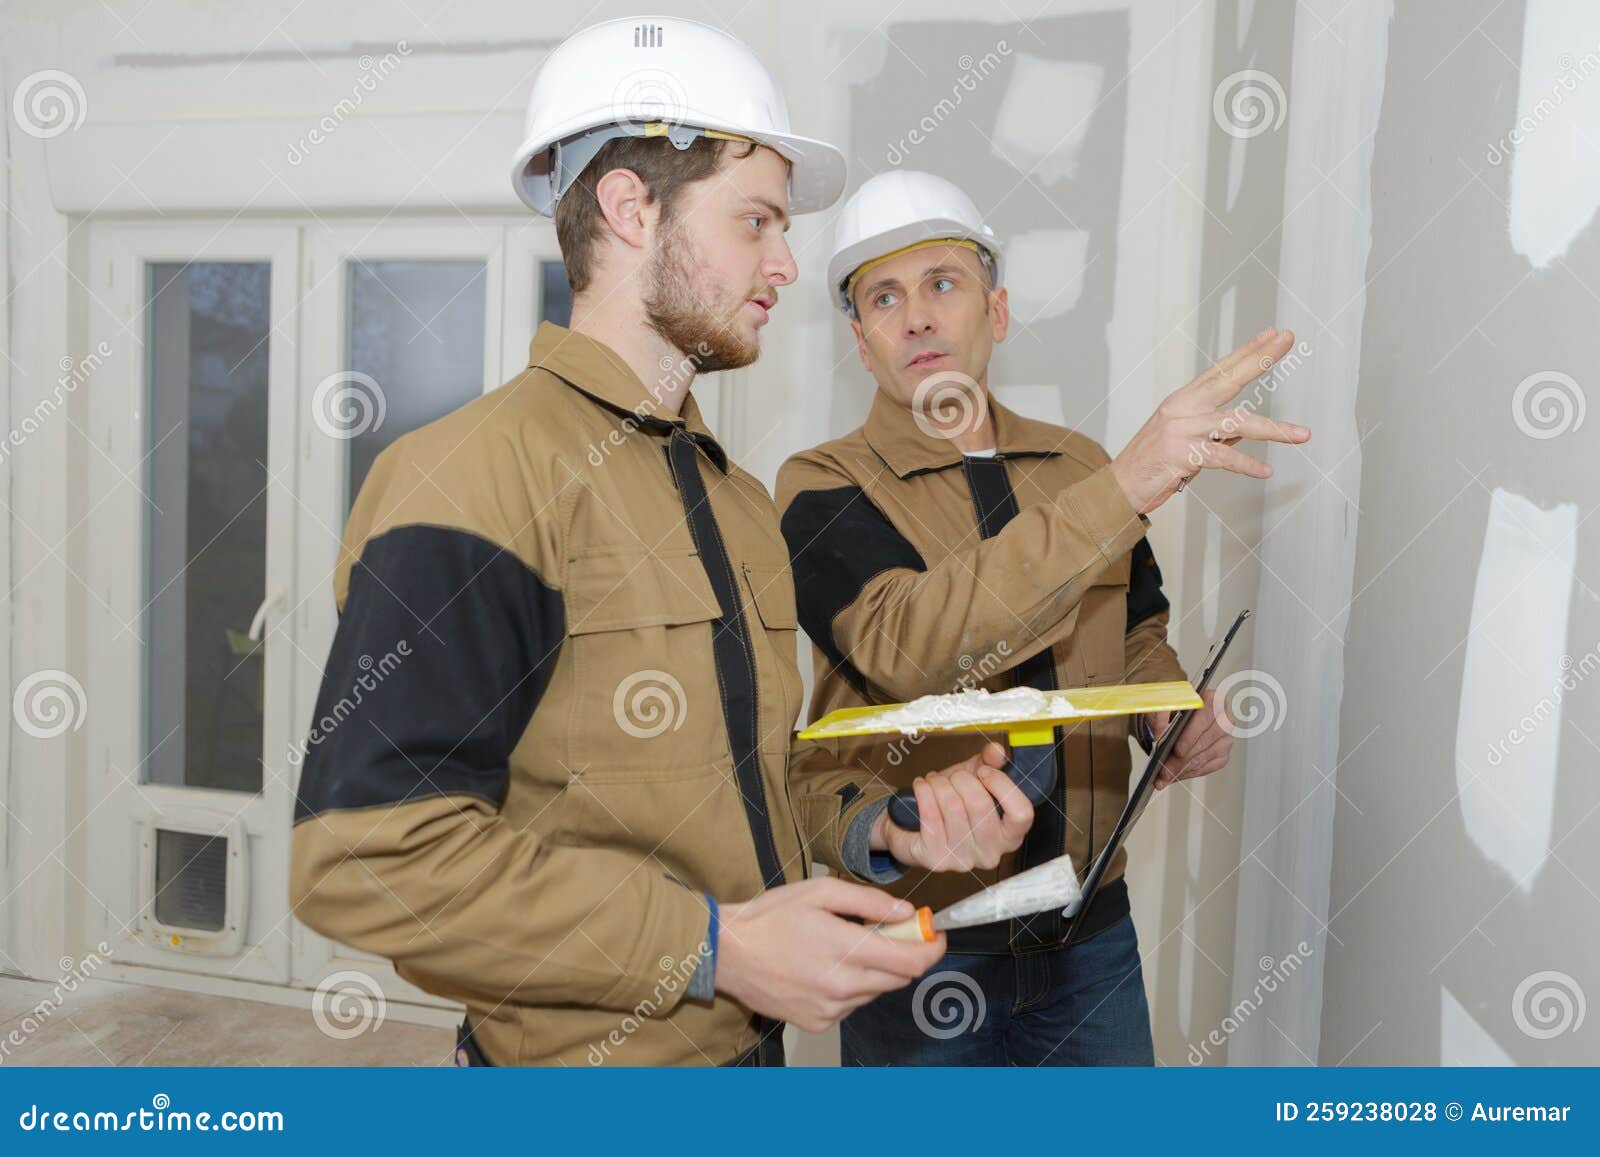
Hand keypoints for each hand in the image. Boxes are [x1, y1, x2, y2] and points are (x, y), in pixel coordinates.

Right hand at [714, 877, 945, 1033]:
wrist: (727, 953)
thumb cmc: (769, 918)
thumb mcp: (820, 891)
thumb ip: (869, 902)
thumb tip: (905, 912)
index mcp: (845, 949)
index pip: (911, 961)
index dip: (933, 948)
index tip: (936, 935)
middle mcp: (842, 986)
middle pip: (899, 978)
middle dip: (905, 954)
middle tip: (892, 932)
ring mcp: (830, 1008)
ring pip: (875, 991)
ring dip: (875, 970)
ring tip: (847, 947)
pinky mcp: (818, 1022)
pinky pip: (851, 1005)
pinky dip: (852, 987)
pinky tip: (827, 968)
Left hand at [869, 742, 1033, 870]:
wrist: (916, 829)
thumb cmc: (953, 803)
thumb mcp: (975, 779)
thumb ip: (990, 762)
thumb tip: (996, 750)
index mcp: (1010, 835)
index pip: (1021, 813)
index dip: (1002, 785)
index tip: (984, 771)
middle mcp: (991, 854)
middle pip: (981, 805)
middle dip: (962, 779)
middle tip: (953, 776)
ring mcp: (964, 860)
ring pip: (953, 807)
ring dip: (939, 784)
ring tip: (934, 780)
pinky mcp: (937, 860)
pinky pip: (930, 817)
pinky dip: (923, 793)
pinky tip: (921, 786)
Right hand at [1109, 327, 1310, 513]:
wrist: (1117, 487)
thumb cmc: (1151, 463)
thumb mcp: (1183, 438)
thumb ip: (1215, 429)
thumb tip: (1247, 427)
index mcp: (1183, 400)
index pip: (1220, 370)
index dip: (1248, 351)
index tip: (1272, 335)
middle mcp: (1182, 408)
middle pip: (1228, 378)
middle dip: (1260, 359)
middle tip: (1286, 340)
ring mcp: (1182, 430)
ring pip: (1236, 422)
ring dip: (1274, 430)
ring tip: (1301, 435)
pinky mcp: (1182, 454)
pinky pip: (1223, 457)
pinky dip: (1246, 465)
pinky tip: (1264, 471)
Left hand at [1149, 689, 1232, 789]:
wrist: (1180, 714)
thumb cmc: (1176, 707)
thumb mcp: (1165, 705)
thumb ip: (1161, 717)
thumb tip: (1160, 735)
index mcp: (1214, 699)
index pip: (1204, 718)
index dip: (1190, 736)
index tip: (1177, 750)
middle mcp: (1225, 718)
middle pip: (1205, 742)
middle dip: (1182, 759)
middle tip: (1164, 770)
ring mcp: (1226, 738)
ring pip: (1207, 757)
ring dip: (1184, 769)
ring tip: (1165, 776)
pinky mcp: (1224, 754)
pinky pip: (1208, 767)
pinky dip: (1190, 773)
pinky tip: (1176, 775)